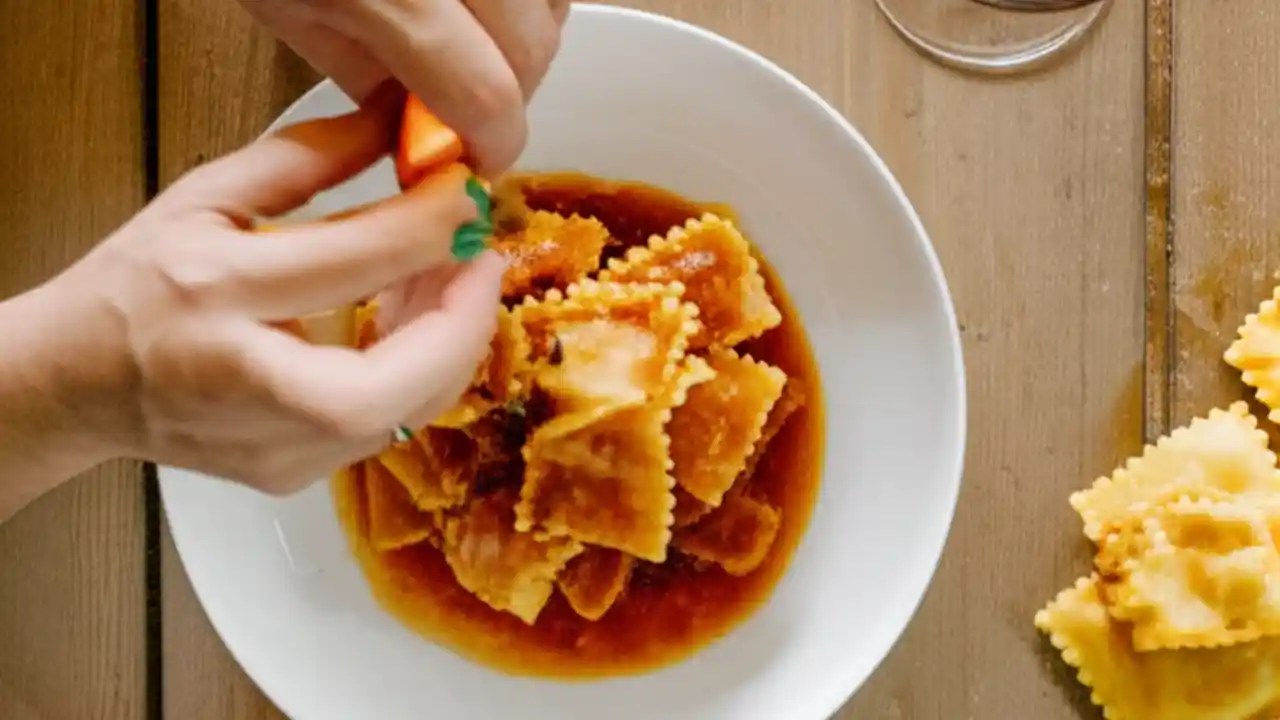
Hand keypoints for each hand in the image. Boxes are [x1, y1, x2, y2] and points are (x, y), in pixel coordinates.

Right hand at [28, 88, 503, 494]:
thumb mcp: (208, 197)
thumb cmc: (138, 285)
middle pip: (403, 377)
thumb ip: (311, 158)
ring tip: (448, 279)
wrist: (77, 383)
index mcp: (216, 292)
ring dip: (452, 341)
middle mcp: (248, 383)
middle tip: (482, 257)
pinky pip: (389, 424)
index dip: (437, 223)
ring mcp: (273, 446)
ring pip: (408, 412)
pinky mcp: (293, 475)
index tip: (466, 194)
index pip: (359, 259)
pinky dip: (421, 371)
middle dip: (467, 316)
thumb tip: (402, 130)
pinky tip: (416, 321)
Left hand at [244, 0, 570, 175]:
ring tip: (482, 38)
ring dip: (531, 33)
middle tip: (474, 103)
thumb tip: (425, 126)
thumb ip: (365, 74)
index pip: (481, 91)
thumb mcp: (288, 8)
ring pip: (555, 2)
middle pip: (532, 46)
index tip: (480, 160)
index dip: (493, 143)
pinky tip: (490, 1)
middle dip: (514, 93)